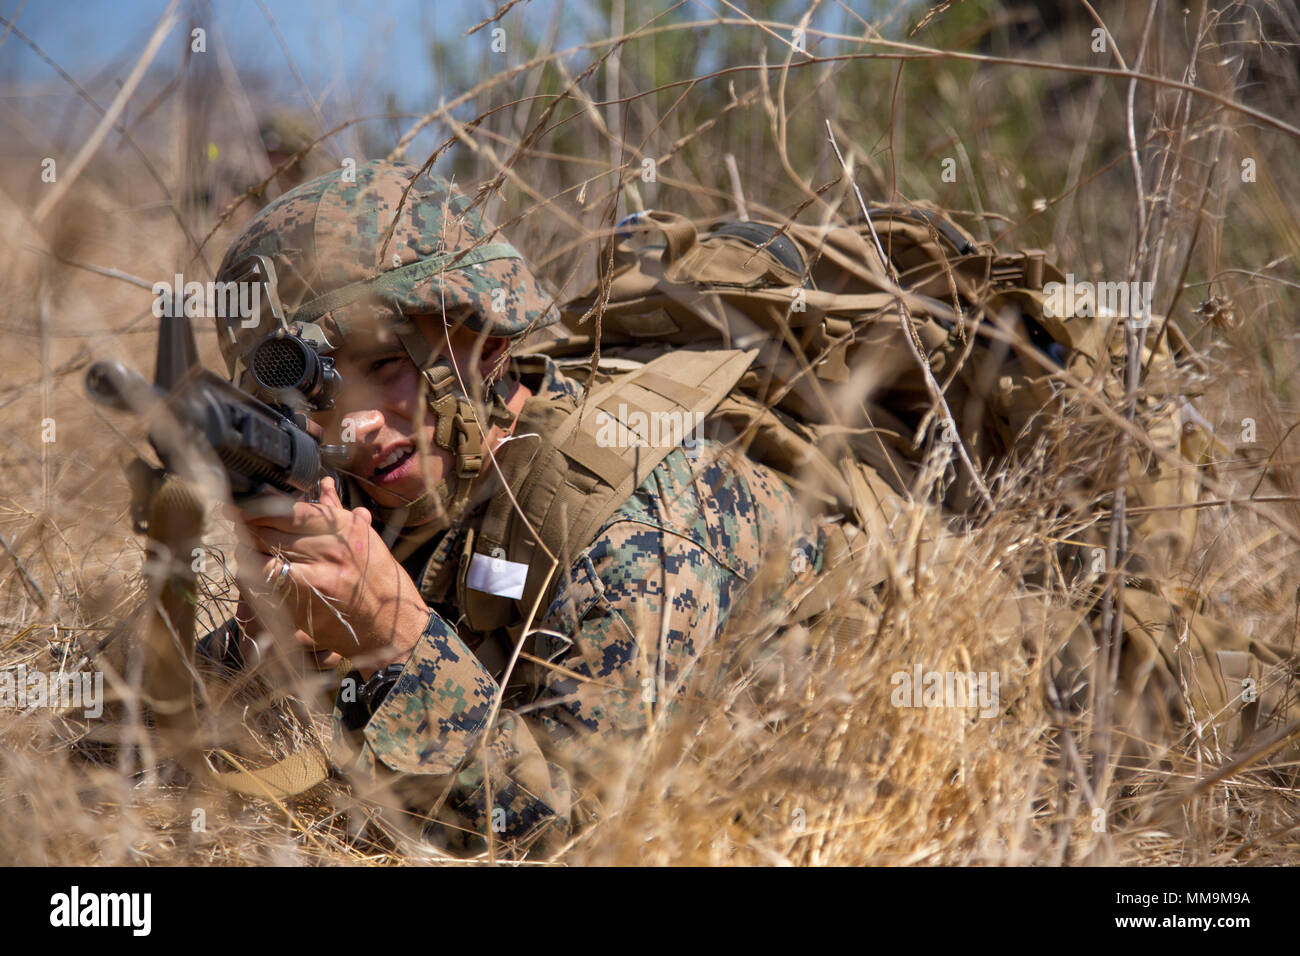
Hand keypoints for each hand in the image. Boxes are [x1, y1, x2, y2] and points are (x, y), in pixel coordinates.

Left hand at [234, 477, 429, 676]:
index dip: (258, 506)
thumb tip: (323, 484)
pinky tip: (253, 577)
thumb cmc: (378, 580)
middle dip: (248, 528)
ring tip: (248, 551)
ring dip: (248, 552)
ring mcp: (317, 577)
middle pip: (269, 530)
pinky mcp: (304, 605)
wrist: (392, 626)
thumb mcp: (364, 540)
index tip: (240, 503)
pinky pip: (264, 584)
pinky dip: (253, 579)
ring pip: (261, 555)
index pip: (289, 509)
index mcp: (345, 527)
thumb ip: (337, 512)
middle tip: (236, 526)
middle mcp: (331, 548)